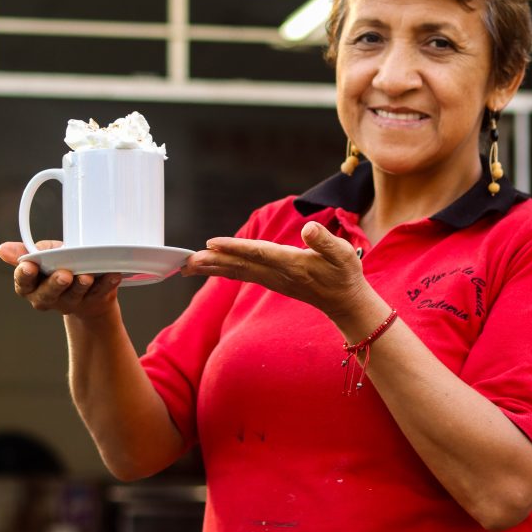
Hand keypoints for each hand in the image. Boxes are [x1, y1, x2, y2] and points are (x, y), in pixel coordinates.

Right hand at [0, 240, 123, 315]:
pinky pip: (100, 293)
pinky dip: (107, 284)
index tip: (29, 266)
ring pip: (74, 296)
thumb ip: (27, 252)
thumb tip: (2, 249)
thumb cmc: (61, 265)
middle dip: (55, 285)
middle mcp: (49, 298)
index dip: (24, 276)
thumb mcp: (44, 255)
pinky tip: (113, 275)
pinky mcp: (94, 301)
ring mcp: (72, 302)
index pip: (23, 284)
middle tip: (63, 274)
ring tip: (86, 276)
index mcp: (32, 286)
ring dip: (80, 286)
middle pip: (47, 295)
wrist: (88, 287)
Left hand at [181, 220, 368, 321]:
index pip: (258, 253)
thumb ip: (325, 241)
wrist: (345, 302)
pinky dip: (224, 270)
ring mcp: (273, 280)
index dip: (234, 247)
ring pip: (237, 272)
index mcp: (292, 264)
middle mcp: (278, 274)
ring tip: (188, 265)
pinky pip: (243, 274)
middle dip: (212, 262)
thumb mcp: (343, 254)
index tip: (211, 243)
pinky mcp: (272, 281)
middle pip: (239, 265)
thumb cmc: (345, 274)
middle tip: (185, 260)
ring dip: (212, 268)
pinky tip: (211, 267)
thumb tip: (309, 229)